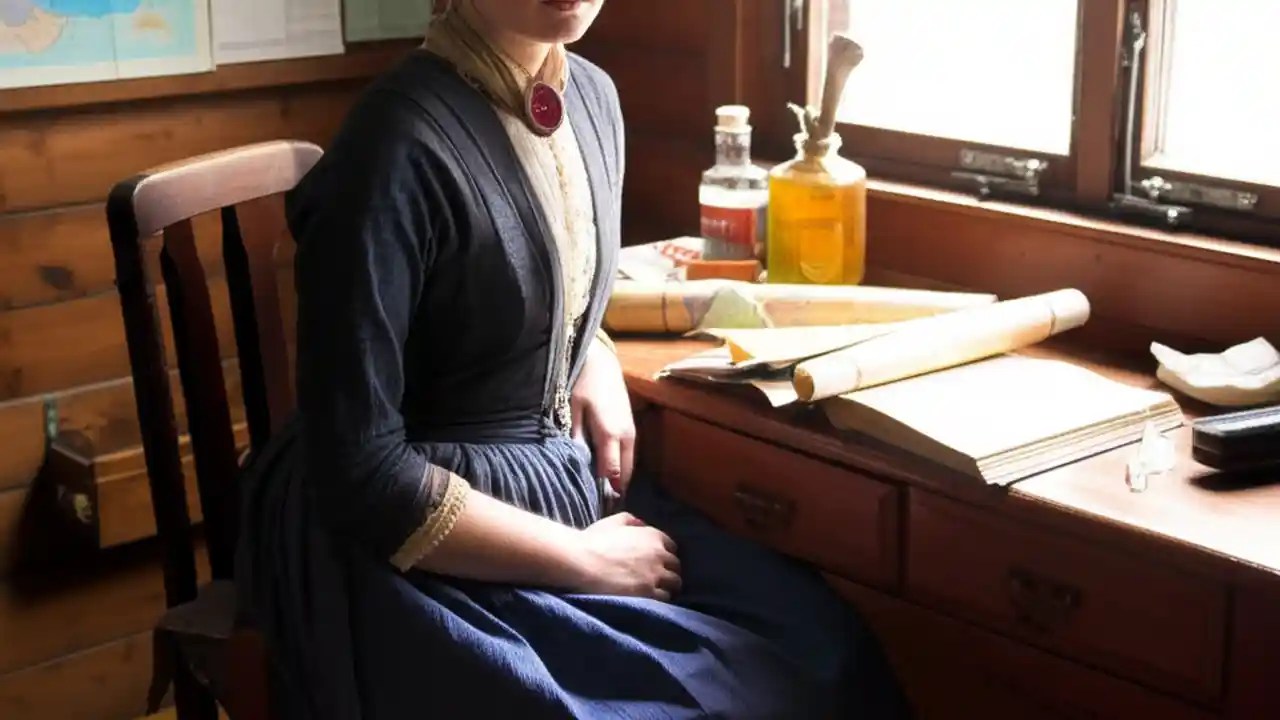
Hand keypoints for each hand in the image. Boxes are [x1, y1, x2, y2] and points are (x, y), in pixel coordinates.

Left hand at [571, 337, 635, 494]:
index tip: (594, 504)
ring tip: (605, 494)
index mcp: (609, 433)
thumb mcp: (574, 410)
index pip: (611, 470)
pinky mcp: (633, 429)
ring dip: (620, 479)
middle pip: (625, 473)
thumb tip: (576, 461)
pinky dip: (622, 468)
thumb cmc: (584, 386)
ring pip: (630, 466)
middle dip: (615, 490)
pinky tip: (610, 475)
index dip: (604, 489)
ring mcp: (632, 433)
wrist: (603, 365)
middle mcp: (625, 436)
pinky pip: (630, 456)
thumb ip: (576, 436)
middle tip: (600, 505)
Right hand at [572, 512, 680, 599]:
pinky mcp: (649, 593)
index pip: (672, 547)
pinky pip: (665, 598)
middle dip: (669, 572)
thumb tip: (642, 525)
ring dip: (667, 587)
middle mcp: (659, 554)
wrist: (581, 561)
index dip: (665, 556)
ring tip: (657, 592)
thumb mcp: (614, 522)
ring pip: (674, 583)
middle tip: (659, 580)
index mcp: (653, 535)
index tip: (658, 563)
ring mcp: (655, 574)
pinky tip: (651, 600)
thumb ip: (631, 521)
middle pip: (676, 566)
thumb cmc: (594, 540)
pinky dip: (660, 599)